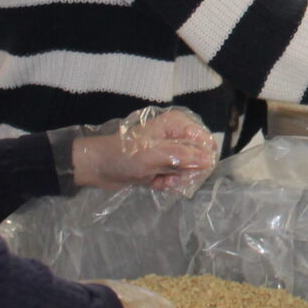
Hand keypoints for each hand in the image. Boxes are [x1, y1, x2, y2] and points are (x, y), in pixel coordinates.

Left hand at [70, 106, 217, 196]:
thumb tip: (210, 160)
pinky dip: (167, 182)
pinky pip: (176, 177)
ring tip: (161, 180)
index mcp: (176, 124)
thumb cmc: (125, 156)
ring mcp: (169, 151)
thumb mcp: (155, 155)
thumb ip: (184, 156)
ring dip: (177, 179)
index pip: (204, 140)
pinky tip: (155, 183)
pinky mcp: (162, 165)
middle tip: (173, 178)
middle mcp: (176, 135)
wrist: (97, 167)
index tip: (192, 171)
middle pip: (199, 156)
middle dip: (188, 171)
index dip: (202, 157)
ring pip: (189, 169)